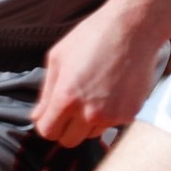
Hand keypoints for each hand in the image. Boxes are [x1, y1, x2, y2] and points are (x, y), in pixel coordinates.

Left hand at [30, 5, 167, 147]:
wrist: (133, 29)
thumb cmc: (92, 37)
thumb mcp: (58, 58)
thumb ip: (45, 92)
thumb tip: (37, 117)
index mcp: (67, 98)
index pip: (47, 132)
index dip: (46, 124)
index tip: (50, 115)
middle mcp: (89, 113)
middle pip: (68, 141)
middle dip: (64, 127)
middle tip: (70, 107)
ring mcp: (112, 116)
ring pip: (90, 135)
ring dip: (86, 123)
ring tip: (93, 94)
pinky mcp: (130, 115)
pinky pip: (111, 125)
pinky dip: (107, 115)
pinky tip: (110, 91)